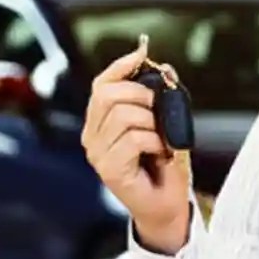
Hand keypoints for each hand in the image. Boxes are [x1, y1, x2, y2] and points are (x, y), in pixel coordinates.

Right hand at [81, 36, 192, 252]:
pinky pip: (134, 138)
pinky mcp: (109, 169)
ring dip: (152, 124)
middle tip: (159, 114)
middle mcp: (92, 136)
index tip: (142, 54)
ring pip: (124, 115)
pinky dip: (155, 141)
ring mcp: (97, 154)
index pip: (102, 84)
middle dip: (142, 96)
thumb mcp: (163, 124)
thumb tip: (164, 68)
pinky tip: (159, 153)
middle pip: (108, 94)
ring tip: (159, 141)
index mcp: (100, 122)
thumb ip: (160, 97)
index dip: (121, 66)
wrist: (167, 205)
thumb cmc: (164, 165)